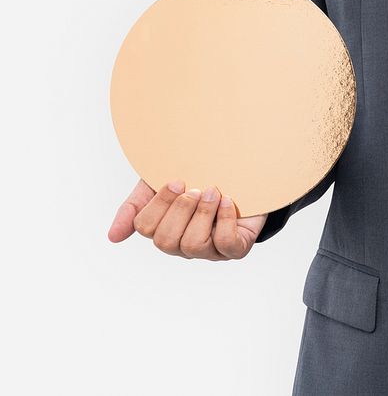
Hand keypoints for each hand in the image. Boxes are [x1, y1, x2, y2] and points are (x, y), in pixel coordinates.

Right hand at [107, 179, 266, 259]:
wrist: (242, 171)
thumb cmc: (199, 177)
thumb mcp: (161, 182)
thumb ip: (136, 205)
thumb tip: (112, 237)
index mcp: (163, 228)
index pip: (145, 227)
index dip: (160, 203)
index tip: (178, 179)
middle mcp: (183, 244)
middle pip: (166, 241)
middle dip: (181, 210)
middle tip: (196, 188)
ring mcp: (210, 250)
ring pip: (193, 245)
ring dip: (203, 213)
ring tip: (213, 192)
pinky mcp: (236, 247)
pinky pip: (226, 245)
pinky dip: (225, 220)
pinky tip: (227, 201)